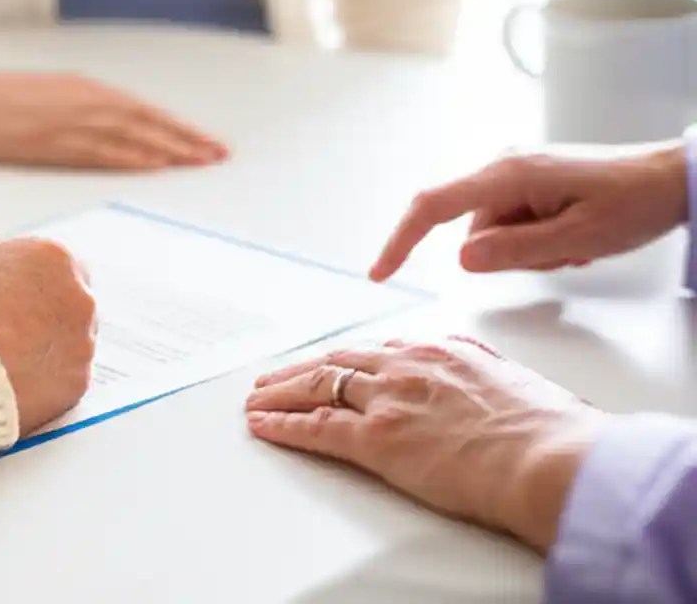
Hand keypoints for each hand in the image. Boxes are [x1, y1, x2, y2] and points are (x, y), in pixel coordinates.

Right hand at [0, 58, 227, 169]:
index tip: (207, 143)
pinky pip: (99, 150)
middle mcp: (83, 99)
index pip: (143, 111)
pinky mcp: (48, 140)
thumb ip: (77, 117)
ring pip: (131, 134)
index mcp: (83, 90)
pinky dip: (131, 156)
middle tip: (219, 156)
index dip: (178, 128)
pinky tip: (154, 165)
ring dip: (169, 149)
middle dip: (186, 139)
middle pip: (146, 121)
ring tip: (200, 163)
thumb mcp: (44, 102)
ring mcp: (67, 118)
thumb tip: (108, 138)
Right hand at [0, 237, 96, 434]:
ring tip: (1, 365)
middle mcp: (78, 297)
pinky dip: (41, 386)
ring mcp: (81, 343)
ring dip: (43, 353)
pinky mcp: (75, 385)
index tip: (20, 296)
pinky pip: (61, 382)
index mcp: (52, 257)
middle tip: (12, 333)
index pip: (60, 265)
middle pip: (71, 305)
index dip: (36, 284)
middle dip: (45, 318)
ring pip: (68, 346)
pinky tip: (9, 386)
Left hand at [245, 337, 602, 549]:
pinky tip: (264, 425)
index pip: (378, 351)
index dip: (345, 361)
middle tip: (274, 378)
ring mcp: (388, 398)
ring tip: (257, 399)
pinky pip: (316, 427)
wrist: (551, 458)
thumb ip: (486, 377)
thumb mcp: (516, 385)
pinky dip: (284, 425)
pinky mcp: (376, 438)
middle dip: (300, 370)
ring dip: (280, 393)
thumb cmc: (550, 433)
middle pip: (338, 362)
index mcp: (443, 350)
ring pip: (317, 387)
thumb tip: (487, 386)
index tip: (331, 365)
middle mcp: (408, 365)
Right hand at [368, 146, 687, 280]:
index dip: (400, 241)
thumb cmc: (634, 202)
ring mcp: (517, 174)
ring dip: (527, 251)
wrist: (673, 178)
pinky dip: (536, 241)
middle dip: (508, 256)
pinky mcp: (530, 183)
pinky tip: (572, 235)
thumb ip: (515, 251)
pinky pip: (512, 225)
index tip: (380, 272)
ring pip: (493, 234)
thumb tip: (461, 260)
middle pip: (472, 231)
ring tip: (574, 244)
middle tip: (563, 253)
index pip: (433, 208)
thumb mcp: (577, 239)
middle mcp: (504, 167)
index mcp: (508, 174)